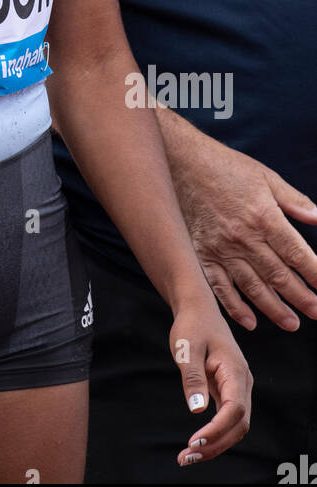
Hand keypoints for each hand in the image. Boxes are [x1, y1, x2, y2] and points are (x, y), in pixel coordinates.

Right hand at [166, 130, 316, 330]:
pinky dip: (234, 306)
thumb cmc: (227, 168)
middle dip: (301, 297)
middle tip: (316, 312)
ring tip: (292, 323)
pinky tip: (249, 321)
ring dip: (274, 308)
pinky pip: (220, 286)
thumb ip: (294, 201)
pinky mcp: (203, 253)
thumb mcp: (267, 177)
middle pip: (278, 276)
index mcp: (264, 217)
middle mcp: (244, 237)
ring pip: (252, 286)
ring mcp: (221, 248)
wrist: (184, 163)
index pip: (296, 253)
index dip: (314, 273)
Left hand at [168, 296, 252, 466]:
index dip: (217, 429)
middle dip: (216, 444)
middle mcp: (242, 382)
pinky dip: (214, 433)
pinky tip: (196, 444)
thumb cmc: (191, 325)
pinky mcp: (229, 390)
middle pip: (238, 424)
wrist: (198, 309)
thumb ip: (192, 378)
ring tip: (188, 456)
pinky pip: (227, 418)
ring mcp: (237, 387)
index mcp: (234, 370)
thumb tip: (197, 410)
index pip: (234, 409)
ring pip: (235, 425)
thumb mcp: (186, 347)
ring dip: (215, 443)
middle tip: (187, 457)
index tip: (194, 442)